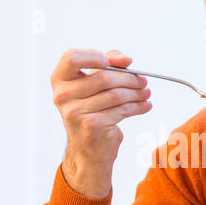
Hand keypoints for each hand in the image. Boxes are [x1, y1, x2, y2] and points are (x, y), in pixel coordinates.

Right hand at [51, 49, 151, 198]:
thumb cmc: (91, 110)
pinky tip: (145, 105)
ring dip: (137, 92)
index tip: (111, 62)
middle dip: (129, 78)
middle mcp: (63, 96)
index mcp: (59, 80)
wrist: (88, 148)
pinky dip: (138, 106)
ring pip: (116, 94)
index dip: (94, 55)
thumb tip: (126, 60)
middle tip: (143, 80)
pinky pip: (122, 110)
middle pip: (103, 77)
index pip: (72, 57)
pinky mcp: (92, 125)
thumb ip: (107, 64)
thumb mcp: (92, 84)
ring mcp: (76, 112)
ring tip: (146, 92)